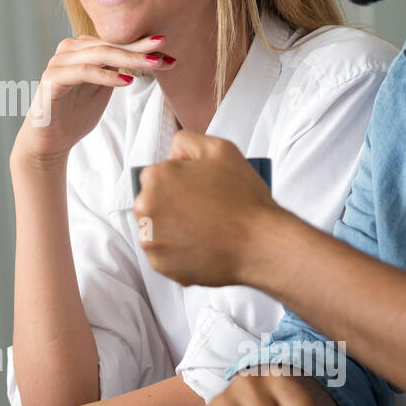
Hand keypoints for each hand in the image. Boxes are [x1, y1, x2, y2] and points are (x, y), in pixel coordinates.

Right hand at [11, 34, 174, 167]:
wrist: (50, 141)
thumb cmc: (77, 113)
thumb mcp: (104, 87)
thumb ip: (119, 68)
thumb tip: (152, 54)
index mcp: (81, 48)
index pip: (115, 42)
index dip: (141, 45)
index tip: (167, 49)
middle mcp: (69, 50)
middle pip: (109, 44)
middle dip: (138, 47)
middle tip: (162, 47)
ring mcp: (58, 63)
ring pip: (98, 54)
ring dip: (128, 58)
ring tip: (152, 64)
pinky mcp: (51, 80)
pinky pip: (83, 72)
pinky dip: (106, 75)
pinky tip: (126, 81)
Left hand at [133, 132, 278, 286]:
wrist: (260, 245)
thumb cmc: (244, 199)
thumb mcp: (220, 149)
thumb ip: (187, 141)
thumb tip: (171, 154)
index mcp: (156, 178)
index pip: (156, 175)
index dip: (179, 181)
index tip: (199, 190)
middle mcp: (145, 208)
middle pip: (153, 202)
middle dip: (173, 205)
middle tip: (203, 211)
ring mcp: (151, 239)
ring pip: (158, 229)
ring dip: (174, 229)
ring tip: (205, 230)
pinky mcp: (160, 264)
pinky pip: (165, 254)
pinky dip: (179, 252)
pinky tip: (203, 246)